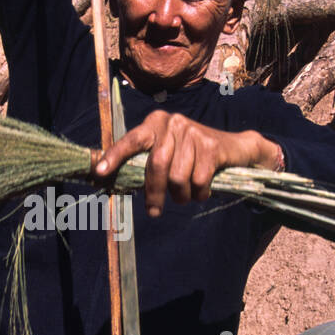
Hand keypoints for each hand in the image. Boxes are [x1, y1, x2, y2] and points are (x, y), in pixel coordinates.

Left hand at [93, 111, 276, 216]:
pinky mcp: (211, 145)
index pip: (131, 140)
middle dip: (154, 193)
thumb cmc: (192, 157)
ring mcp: (192, 132)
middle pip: (156, 165)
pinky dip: (199, 193)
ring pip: (178, 177)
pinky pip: (198, 180)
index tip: (99, 172)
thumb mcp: (168, 154)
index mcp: (154, 123)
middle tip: (154, 212)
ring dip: (181, 195)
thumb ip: (145, 164)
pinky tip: (203, 190)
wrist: (236, 149)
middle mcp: (172, 123)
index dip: (115, 156)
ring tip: (186, 196)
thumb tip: (114, 183)